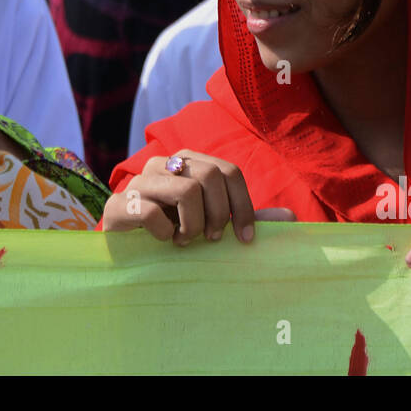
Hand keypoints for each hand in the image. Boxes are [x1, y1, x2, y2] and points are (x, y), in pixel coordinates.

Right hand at [102, 149, 293, 244]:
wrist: (124, 248)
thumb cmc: (172, 230)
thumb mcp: (211, 223)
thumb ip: (244, 218)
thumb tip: (291, 217)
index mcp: (188, 161)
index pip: (228, 171)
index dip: (243, 205)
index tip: (245, 239)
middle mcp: (164, 163)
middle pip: (210, 175)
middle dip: (219, 214)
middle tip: (212, 240)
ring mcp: (140, 181)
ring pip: (186, 190)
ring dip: (193, 225)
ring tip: (186, 241)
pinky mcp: (120, 204)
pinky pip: (151, 211)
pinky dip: (166, 233)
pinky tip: (164, 242)